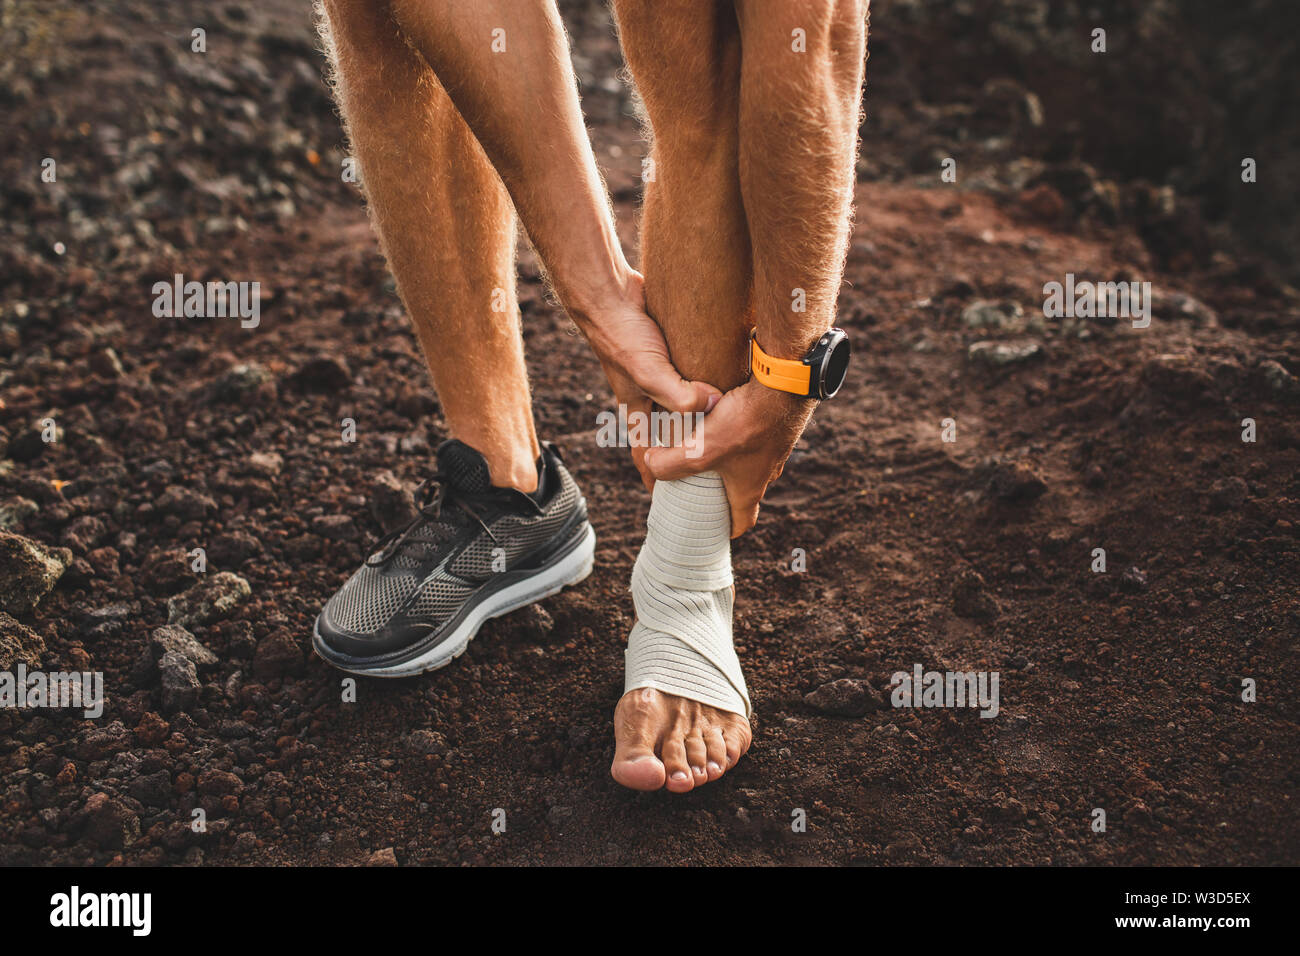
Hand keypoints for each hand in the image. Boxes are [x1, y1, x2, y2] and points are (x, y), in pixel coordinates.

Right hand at [572, 271, 720, 489]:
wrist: (608, 293)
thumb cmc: (621, 335)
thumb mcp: (649, 371)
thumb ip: (678, 394)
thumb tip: (712, 406)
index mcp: (636, 403)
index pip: (643, 448)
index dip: (651, 473)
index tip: (660, 495)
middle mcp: (646, 388)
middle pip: (666, 425)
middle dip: (679, 445)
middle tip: (702, 462)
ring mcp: (657, 367)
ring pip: (680, 397)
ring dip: (696, 409)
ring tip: (721, 422)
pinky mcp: (669, 346)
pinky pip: (689, 368)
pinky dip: (702, 375)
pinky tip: (723, 375)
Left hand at [641, 378, 814, 536]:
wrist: (783, 387)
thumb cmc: (745, 423)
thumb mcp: (701, 449)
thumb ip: (671, 463)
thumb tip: (650, 465)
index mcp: (750, 488)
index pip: (743, 521)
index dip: (728, 530)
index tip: (716, 533)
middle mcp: (765, 472)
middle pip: (744, 492)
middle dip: (723, 495)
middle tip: (701, 492)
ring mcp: (772, 448)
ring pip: (748, 464)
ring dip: (729, 465)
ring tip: (706, 456)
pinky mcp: (773, 426)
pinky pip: (753, 439)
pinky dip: (736, 439)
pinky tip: (719, 423)